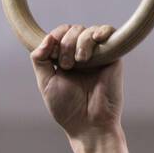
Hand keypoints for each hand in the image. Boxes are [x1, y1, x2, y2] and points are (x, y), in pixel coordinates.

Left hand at [31, 24, 123, 139]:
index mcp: (64, 58)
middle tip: (67, 65)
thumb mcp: (45, 82)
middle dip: (65, 43)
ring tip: (80, 62)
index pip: (59, 34)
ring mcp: (97, 54)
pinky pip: (109, 32)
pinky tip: (96, 39)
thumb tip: (46, 38)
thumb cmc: (67, 107)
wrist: (89, 122)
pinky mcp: (113, 55)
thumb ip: (40, 60)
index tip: (52, 55)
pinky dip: (101, 31)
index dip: (54, 37)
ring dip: (79, 42)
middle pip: (72, 29)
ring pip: (87, 30)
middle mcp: (81, 54)